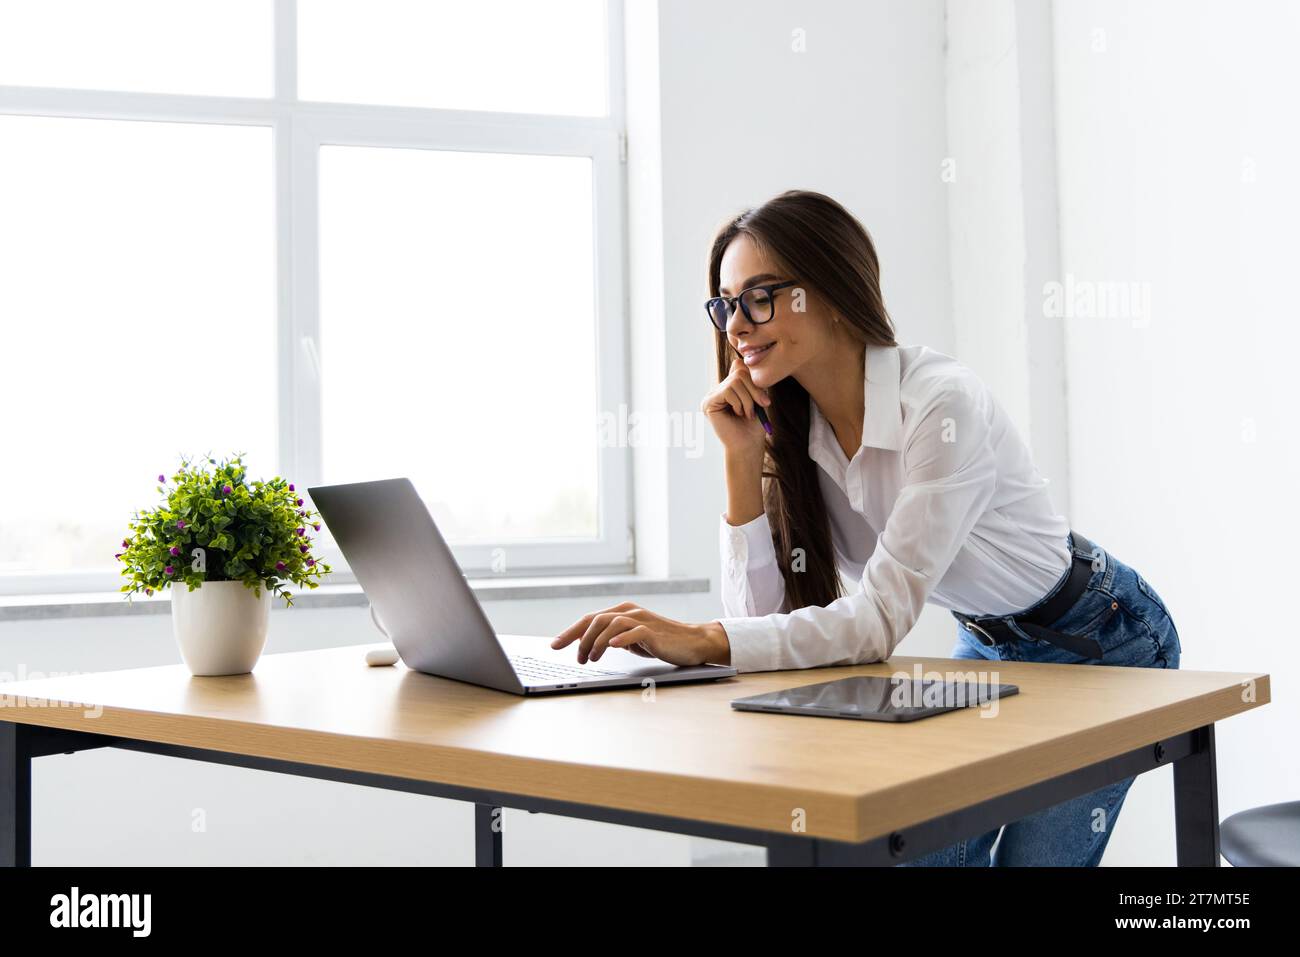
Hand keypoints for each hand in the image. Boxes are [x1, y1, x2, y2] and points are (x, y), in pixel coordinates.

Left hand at [550, 602, 730, 666]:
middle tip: (575, 658)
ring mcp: (641, 619)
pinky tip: (611, 647)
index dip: (570, 632)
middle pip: (596, 619)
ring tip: (590, 659)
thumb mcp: (632, 639)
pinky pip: (633, 632)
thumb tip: (590, 644)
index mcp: (622, 612)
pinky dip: (620, 639)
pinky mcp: (653, 631)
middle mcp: (629, 611)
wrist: (692, 642)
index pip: (590, 619)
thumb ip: (614, 638)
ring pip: (610, 624)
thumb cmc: (662, 641)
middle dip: (578, 638)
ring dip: (596, 643)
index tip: (555, 645)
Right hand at [701, 357, 769, 456]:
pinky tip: (738, 415)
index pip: (739, 368)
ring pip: (735, 382)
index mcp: (728, 388)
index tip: (763, 400)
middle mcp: (717, 391)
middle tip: (760, 406)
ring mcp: (711, 396)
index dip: (753, 381)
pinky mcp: (708, 403)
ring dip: (748, 399)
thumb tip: (738, 360)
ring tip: (748, 414)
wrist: (748, 445)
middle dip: (754, 390)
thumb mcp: (756, 397)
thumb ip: (748, 380)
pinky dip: (738, 403)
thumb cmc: (754, 425)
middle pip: (739, 373)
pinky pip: (727, 390)